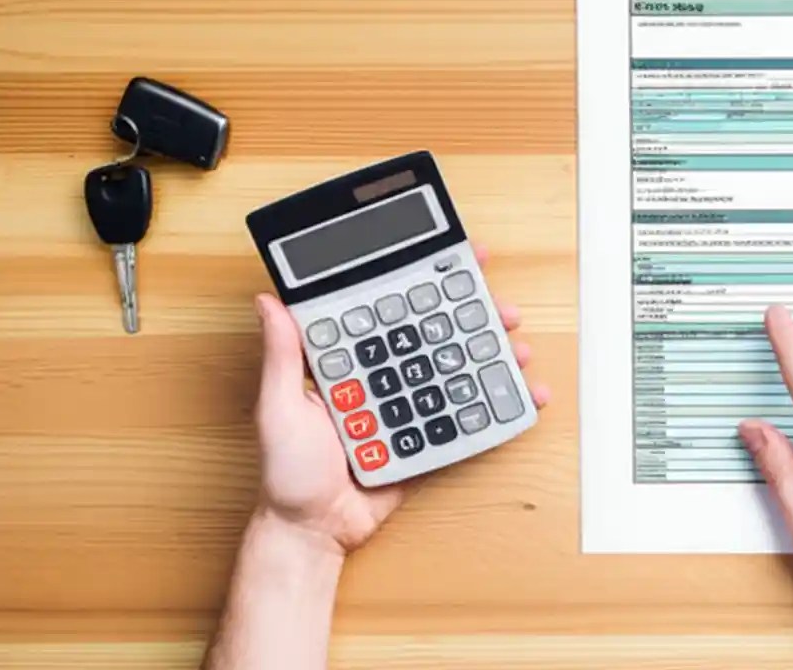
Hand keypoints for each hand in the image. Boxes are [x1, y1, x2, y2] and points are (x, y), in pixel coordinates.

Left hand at [251, 246, 549, 554]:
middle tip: (501, 307)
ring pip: (457, 371)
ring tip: (517, 345)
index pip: (389, 311)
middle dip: (473, 316)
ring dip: (492, 355)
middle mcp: (382, 379)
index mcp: (349, 363)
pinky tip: (523, 394)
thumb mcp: (276, 408)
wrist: (312, 533)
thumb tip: (268, 301)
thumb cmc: (285, 474)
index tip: (449, 260)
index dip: (421, 283)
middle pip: (435, 336)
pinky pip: (465, 419)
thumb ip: (283, 357)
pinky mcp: (427, 440)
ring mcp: (408, 409)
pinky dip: (497, 407)